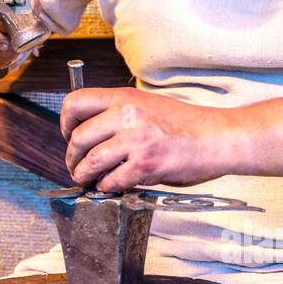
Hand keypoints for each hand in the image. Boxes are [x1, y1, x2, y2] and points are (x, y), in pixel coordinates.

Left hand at [61, 87, 237, 191]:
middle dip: (72, 158)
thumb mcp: (147, 105)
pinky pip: (112, 180)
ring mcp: (136, 140)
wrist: (217, 138)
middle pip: (78, 137)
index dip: (65, 122)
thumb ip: (118, 114)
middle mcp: (126, 114)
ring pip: (91, 161)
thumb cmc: (185, 125)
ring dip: (84, 175)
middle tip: (76, 167)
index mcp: (124, 97)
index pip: (75, 103)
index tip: (68, 135)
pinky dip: (107, 186)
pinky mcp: (146, 164)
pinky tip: (111, 185)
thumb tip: (90, 133)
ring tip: (88, 180)